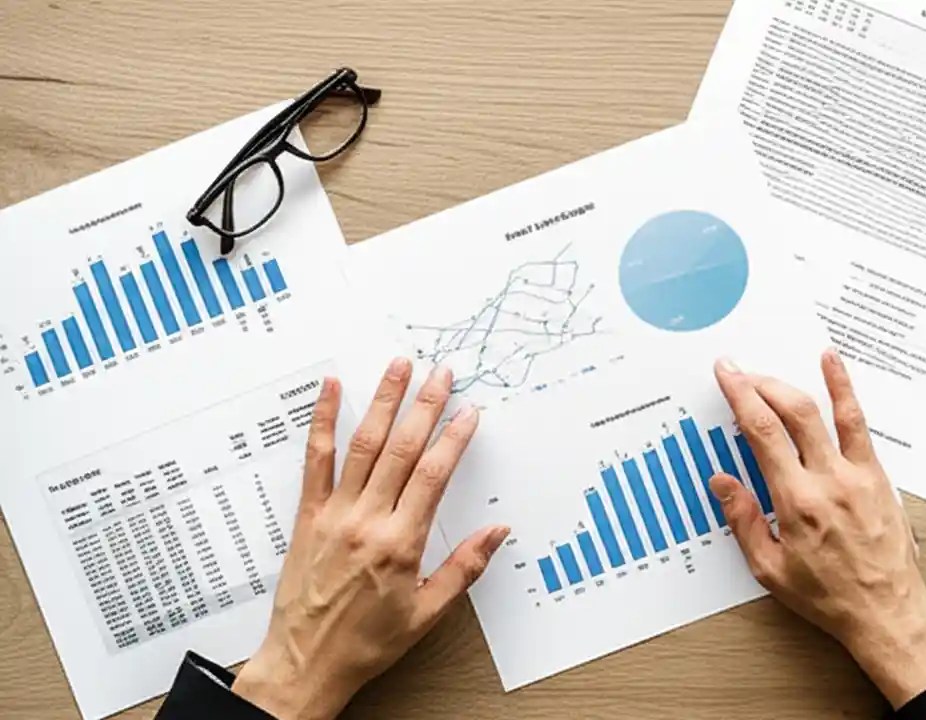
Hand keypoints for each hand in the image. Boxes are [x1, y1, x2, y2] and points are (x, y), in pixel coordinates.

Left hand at [232, 359, 509, 719]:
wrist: (305, 664)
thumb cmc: (366, 643)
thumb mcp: (427, 613)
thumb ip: (464, 568)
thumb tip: (497, 532)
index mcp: (400, 543)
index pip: (433, 475)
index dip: (454, 438)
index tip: (469, 412)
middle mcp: (367, 521)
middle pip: (402, 449)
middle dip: (426, 405)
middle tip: (442, 373)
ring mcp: (334, 514)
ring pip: (364, 445)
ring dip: (384, 402)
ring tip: (399, 367)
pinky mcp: (308, 516)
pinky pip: (316, 460)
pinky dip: (323, 421)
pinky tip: (330, 390)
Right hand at [709, 350, 925, 708]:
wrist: (887, 613)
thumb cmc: (831, 597)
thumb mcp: (770, 569)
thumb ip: (743, 520)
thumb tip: (722, 482)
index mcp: (797, 501)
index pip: (762, 432)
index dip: (741, 396)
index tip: (728, 374)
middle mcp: (829, 480)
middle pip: (792, 413)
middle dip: (761, 384)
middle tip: (741, 371)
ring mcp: (858, 475)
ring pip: (826, 412)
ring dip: (799, 383)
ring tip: (777, 367)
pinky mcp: (878, 478)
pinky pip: (860, 426)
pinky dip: (845, 393)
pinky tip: (836, 371)